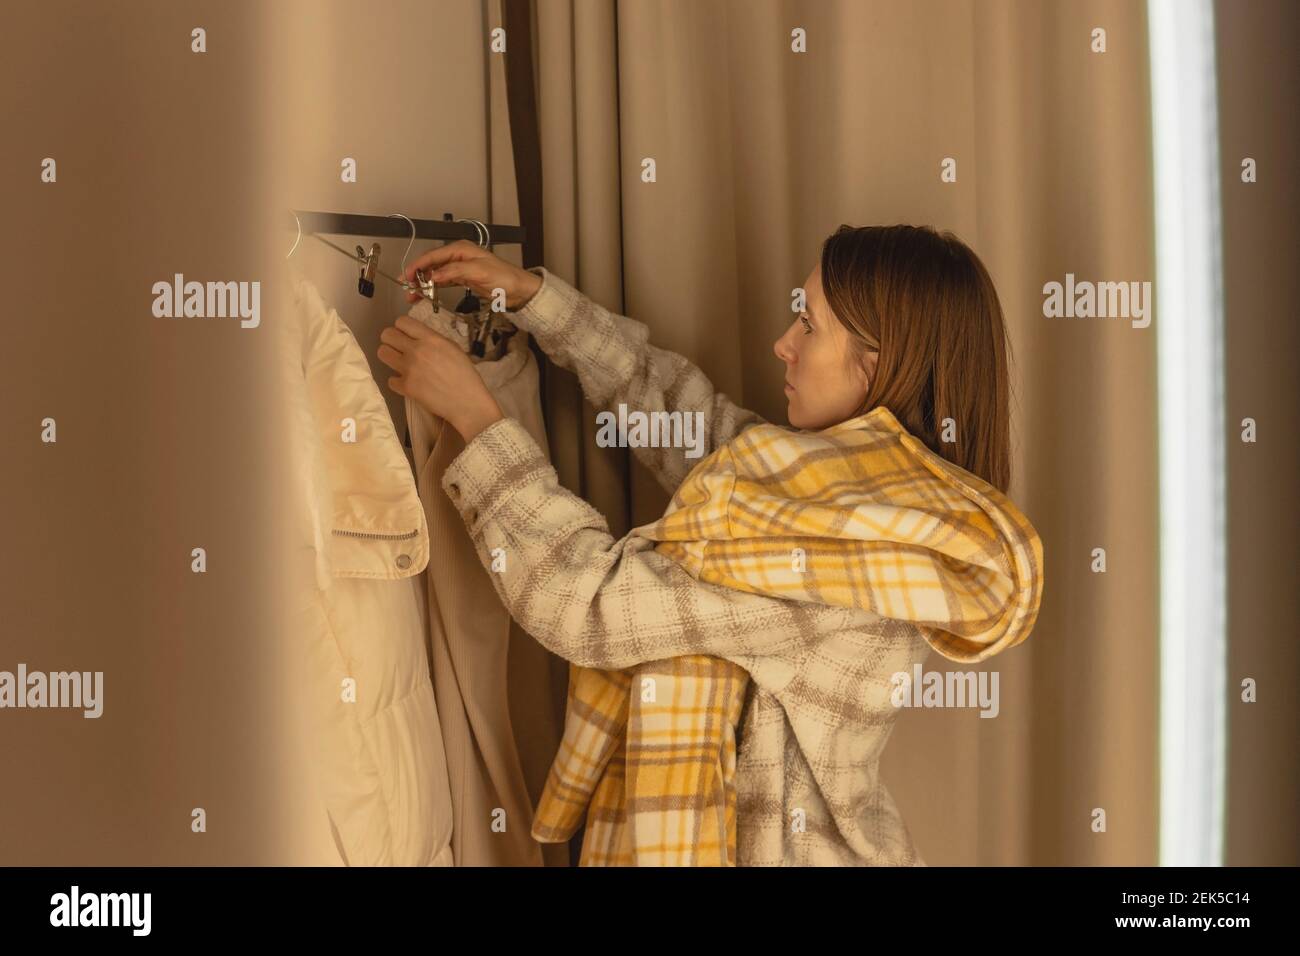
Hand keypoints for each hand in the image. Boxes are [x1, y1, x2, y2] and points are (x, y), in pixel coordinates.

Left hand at [377, 314, 504, 441]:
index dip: (402, 328)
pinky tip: (409, 383)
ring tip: (400, 364)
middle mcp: (416, 351)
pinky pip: (390, 379)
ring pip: (382, 353)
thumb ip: (433, 340)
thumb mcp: (453, 348)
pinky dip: (398, 382)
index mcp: (431, 339)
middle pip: (387, 335)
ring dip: (390, 357)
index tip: (406, 335)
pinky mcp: (405, 387)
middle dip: (391, 340)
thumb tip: (417, 337)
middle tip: (399, 348)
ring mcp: (409, 369)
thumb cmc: (465, 375)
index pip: (402, 322)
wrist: (467, 402)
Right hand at [403, 240, 541, 309]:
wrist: (518, 289)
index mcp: (460, 249)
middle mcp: (457, 256)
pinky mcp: (462, 279)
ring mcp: (459, 268)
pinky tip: (426, 294)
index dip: (417, 266)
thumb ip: (454, 272)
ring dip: (423, 284)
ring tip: (412, 295)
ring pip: (435, 274)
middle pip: (431, 264)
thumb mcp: (478, 272)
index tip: (405, 276)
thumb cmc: (503, 277)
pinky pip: (443, 281)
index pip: (432, 255)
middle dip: (417, 276)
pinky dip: (433, 287)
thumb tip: (433, 276)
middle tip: (406, 289)